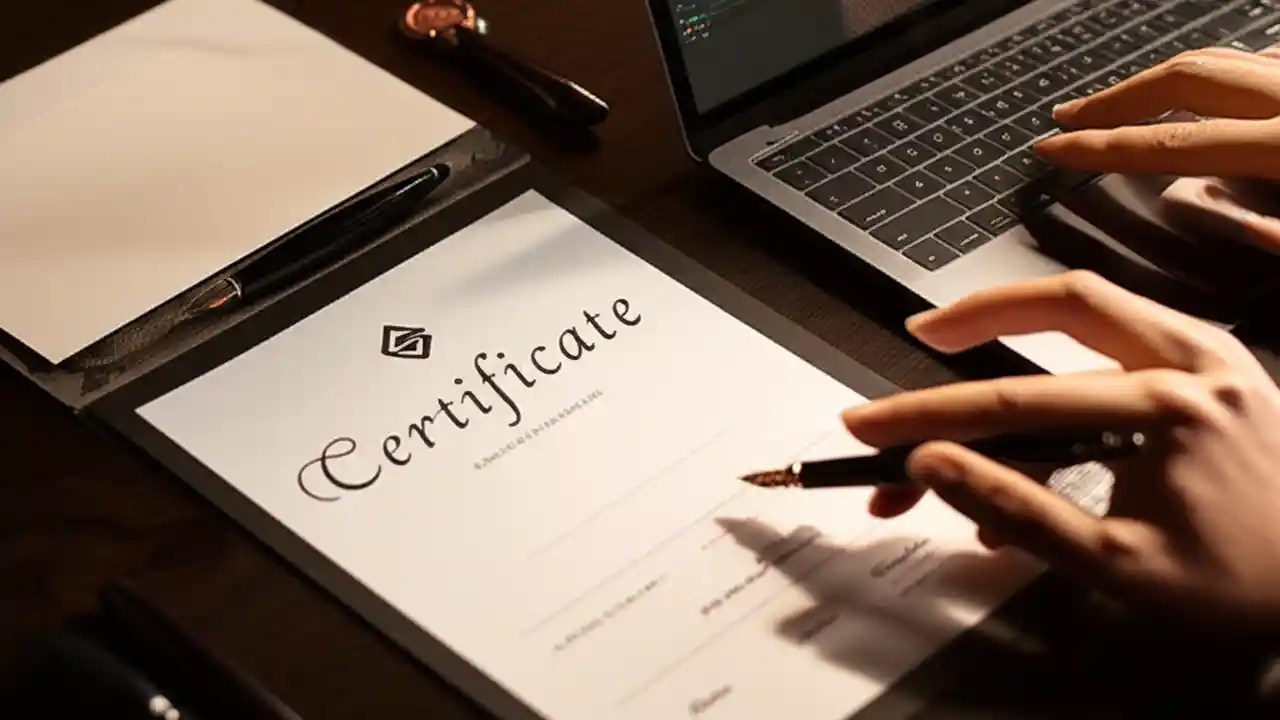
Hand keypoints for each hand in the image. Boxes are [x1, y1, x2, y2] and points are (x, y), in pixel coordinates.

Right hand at [841, 270, 1279, 640]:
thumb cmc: (1237, 587)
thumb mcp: (1116, 566)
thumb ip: (1016, 510)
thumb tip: (931, 466)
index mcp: (1171, 409)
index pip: (1017, 400)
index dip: (929, 414)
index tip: (872, 426)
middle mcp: (1197, 362)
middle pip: (1066, 304)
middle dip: (980, 315)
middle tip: (921, 333)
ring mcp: (1213, 357)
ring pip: (1098, 305)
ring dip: (1022, 316)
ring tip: (959, 339)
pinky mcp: (1219, 368)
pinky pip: (1129, 332)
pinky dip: (1069, 345)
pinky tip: (1035, 389)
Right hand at [1037, 46, 1279, 247]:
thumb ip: (1279, 234)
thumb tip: (1222, 219)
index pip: (1166, 145)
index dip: (1098, 147)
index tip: (1053, 148)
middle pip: (1181, 81)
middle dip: (1113, 99)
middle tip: (1069, 115)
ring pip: (1222, 58)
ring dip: (1161, 78)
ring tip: (1124, 98)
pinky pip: (1265, 60)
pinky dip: (1223, 72)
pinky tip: (1211, 85)